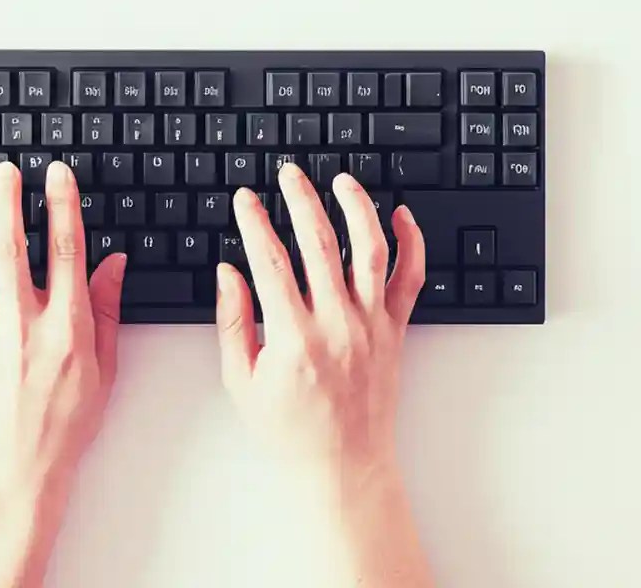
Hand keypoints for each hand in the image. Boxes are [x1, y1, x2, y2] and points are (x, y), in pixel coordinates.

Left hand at [0, 160, 125, 587]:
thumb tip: (113, 263)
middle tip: (6, 171)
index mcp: (65, 328)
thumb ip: (107, 311)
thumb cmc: (62, 427)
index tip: (56, 176)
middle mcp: (21, 325)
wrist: (17, 475)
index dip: (62, 205)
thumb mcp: (104, 370)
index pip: (65, 251)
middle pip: (10, 246)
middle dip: (8, 199)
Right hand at [217, 162, 432, 585]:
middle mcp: (337, 324)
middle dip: (300, 199)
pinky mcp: (396, 332)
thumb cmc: (290, 432)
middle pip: (320, 243)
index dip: (254, 222)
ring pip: (369, 250)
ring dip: (356, 208)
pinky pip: (411, 279)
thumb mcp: (242, 382)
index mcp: (292, 337)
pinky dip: (411, 243)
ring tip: (340, 181)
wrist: (343, 467)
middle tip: (289, 173)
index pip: (270, 261)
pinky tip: (399, 215)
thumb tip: (228, 272)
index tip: (245, 198)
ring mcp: (372, 326)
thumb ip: (232, 322)